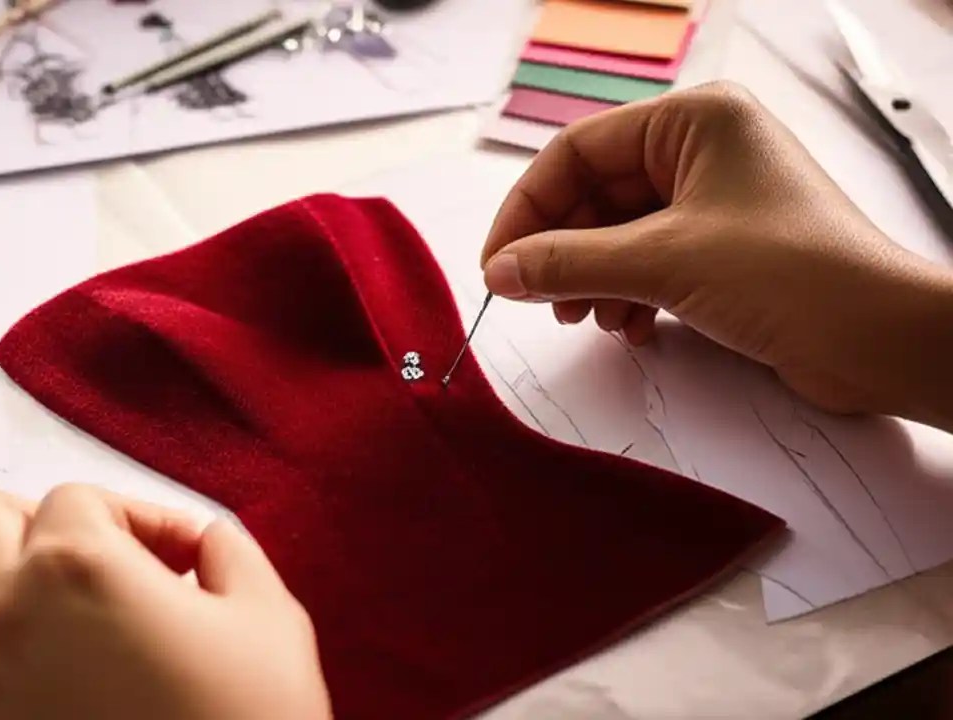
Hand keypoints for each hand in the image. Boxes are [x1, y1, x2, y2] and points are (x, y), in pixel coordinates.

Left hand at [0, 486, 330, 719]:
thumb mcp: (270, 620)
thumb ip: (229, 552)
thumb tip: (204, 542)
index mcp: (80, 566)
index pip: (82, 498)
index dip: (141, 519)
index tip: (181, 560)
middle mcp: (8, 610)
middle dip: (43, 523)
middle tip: (103, 563)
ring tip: (39, 596)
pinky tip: (4, 651)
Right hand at [481, 81, 952, 428]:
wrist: (880, 339)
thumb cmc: (793, 275)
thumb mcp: (663, 261)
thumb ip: (569, 263)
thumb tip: (499, 272)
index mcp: (694, 120)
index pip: (577, 152)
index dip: (527, 209)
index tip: (497, 264)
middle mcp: (702, 150)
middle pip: (593, 195)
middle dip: (561, 251)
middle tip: (533, 299)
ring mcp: (713, 200)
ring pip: (616, 234)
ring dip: (590, 279)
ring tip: (585, 319)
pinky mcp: (723, 249)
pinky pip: (646, 262)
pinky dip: (626, 295)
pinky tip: (631, 328)